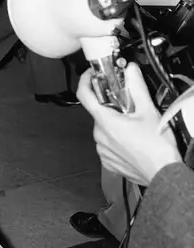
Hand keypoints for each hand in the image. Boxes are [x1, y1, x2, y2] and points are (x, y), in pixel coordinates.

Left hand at [77, 63, 179, 186]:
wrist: (164, 176)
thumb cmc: (157, 149)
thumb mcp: (149, 112)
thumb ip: (136, 87)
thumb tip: (130, 71)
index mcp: (106, 122)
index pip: (84, 95)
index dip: (86, 80)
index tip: (91, 74)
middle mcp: (100, 136)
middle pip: (98, 111)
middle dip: (111, 105)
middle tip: (128, 104)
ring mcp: (103, 150)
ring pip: (103, 128)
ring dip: (115, 123)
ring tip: (134, 125)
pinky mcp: (108, 161)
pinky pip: (107, 144)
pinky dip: (116, 138)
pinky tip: (132, 140)